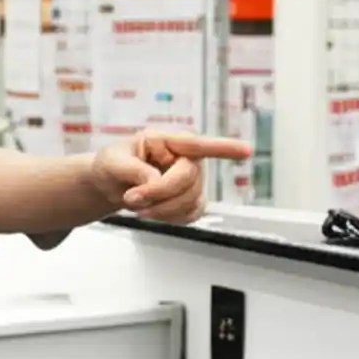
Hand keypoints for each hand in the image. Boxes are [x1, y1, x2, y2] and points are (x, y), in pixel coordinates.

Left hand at [94, 130, 252, 224]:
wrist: (111, 185)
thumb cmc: (112, 165)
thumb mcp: (113, 162)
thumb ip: (134, 170)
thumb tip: (155, 181)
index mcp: (168, 141)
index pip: (198, 145)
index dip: (224, 148)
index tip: (247, 150)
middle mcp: (187, 159)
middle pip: (187, 179)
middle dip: (158, 194)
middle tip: (130, 198)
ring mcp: (193, 181)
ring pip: (189, 201)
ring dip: (160, 209)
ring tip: (135, 203)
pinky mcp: (192, 201)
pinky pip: (190, 215)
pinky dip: (168, 218)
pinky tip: (152, 211)